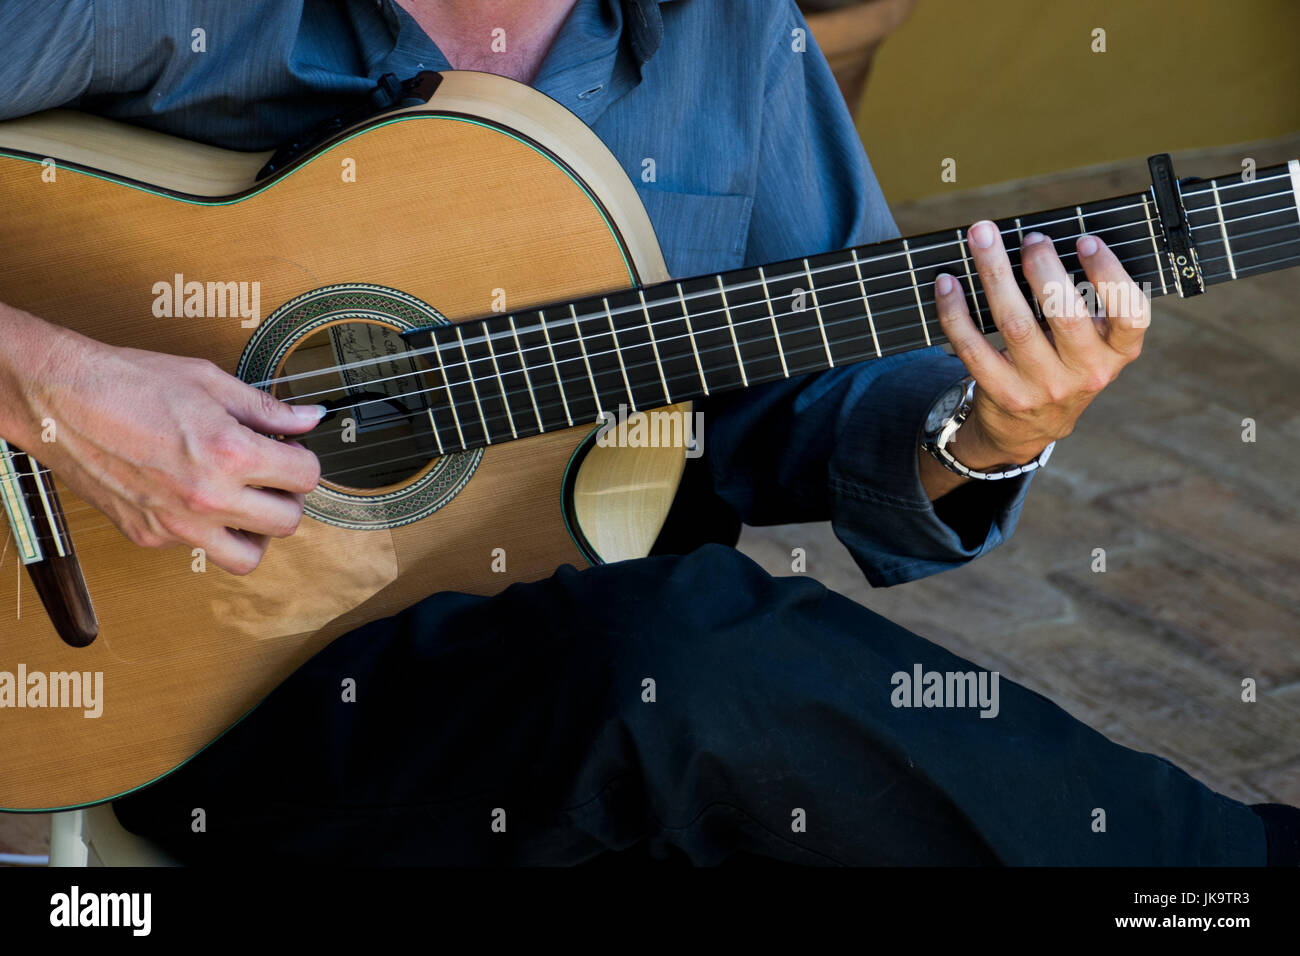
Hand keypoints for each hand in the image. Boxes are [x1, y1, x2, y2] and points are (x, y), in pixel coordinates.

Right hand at [2, 312, 323, 574]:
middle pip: (287, 523)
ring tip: (245, 502)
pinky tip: (197, 499)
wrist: (60, 400)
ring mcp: (177, 524)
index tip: (293, 451)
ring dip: (256, 532)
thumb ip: (267, 409)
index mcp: (231, 454)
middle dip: (288, 497)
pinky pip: (197, 549)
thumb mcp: (210, 383)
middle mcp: (208, 497)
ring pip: (247, 557)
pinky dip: (207, 531)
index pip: (305, 477)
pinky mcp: (149, 536)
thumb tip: (308, 418)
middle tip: (274, 477)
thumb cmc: (128, 384)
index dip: (304, 459)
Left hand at [932, 220, 1148, 469]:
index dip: (1110, 275)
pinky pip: (973, 347)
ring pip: (1015, 323)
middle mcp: (1086, 373)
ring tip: (983, 239)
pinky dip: (956, 311)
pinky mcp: (1004, 394)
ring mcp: (1043, 387)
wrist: (1029, 428)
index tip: (1086, 241)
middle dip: (1043, 267)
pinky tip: (947, 284)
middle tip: (1030, 237)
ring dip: (995, 274)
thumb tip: (1041, 242)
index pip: (1131, 314)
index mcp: (1116, 353)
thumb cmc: (1061, 364)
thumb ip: (1081, 303)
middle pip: (1065, 313)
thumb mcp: (1088, 344)